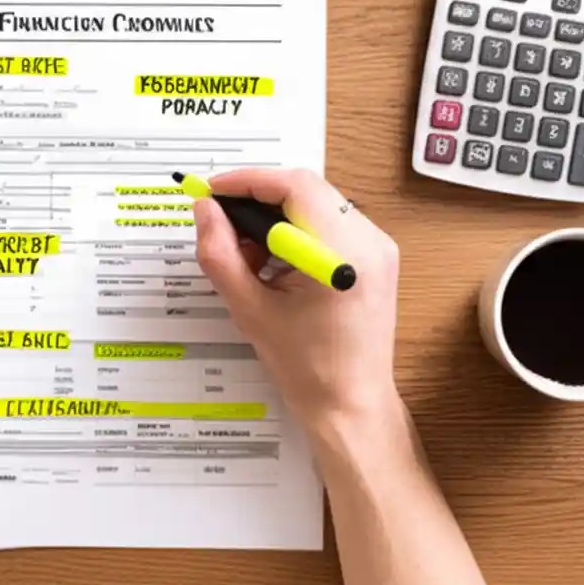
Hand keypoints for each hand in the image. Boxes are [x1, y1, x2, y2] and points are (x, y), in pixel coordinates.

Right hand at [192, 168, 399, 430]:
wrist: (350, 403)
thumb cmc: (308, 368)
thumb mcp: (250, 309)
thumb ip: (221, 254)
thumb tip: (205, 211)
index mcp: (343, 255)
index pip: (294, 187)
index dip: (248, 181)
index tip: (214, 191)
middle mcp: (370, 242)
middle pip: (305, 189)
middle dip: (258, 200)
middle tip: (224, 226)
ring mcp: (378, 248)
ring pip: (316, 203)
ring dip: (276, 218)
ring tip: (249, 258)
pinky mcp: (376, 257)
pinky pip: (329, 222)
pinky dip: (296, 231)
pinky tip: (274, 265)